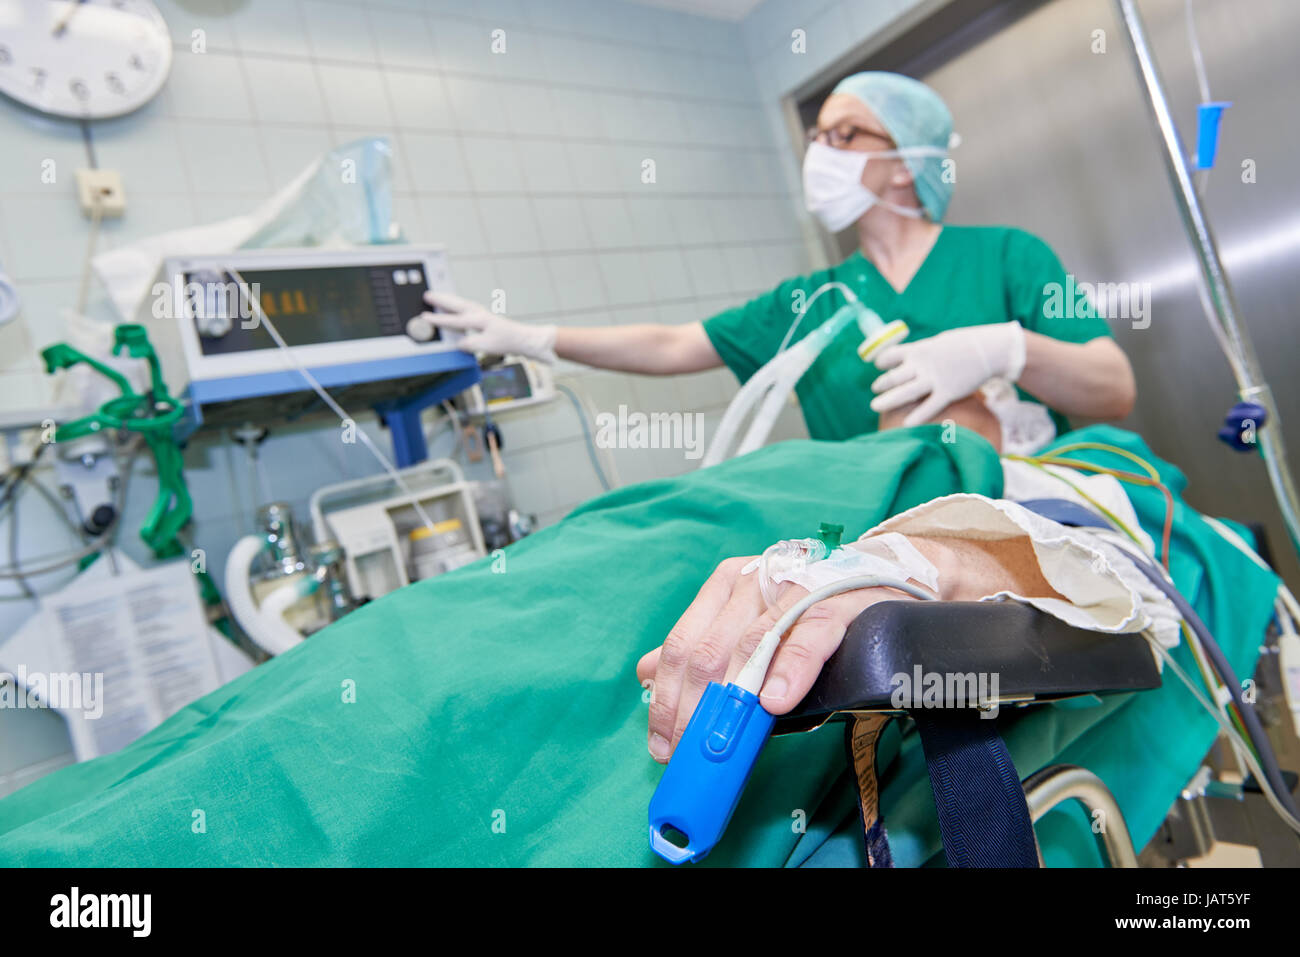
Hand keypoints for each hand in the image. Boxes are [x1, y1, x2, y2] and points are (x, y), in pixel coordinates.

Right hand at [418, 291, 557, 363]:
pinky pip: (467, 308)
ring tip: (437, 297)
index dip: (438, 320)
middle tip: (427, 295)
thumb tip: (458, 343)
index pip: (454, 320)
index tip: (425, 317)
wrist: (524, 340)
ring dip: (449, 300)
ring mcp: (482, 314)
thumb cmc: (508, 342)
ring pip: (461, 304)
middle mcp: (479, 314)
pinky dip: (458, 306)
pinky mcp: (485, 318)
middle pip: (456, 304)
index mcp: (478, 320)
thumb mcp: (487, 346)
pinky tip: (455, 308)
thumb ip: (470, 344)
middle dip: (441, 300)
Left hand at [635, 556, 910, 763]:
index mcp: (726, 585)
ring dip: (731, 702)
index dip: (666, 697)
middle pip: (707, 652)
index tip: (663, 742)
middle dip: (692, 710)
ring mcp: (793, 590)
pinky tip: (775, 701)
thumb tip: (644, 671)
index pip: (682, 644)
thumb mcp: (749, 626)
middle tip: (689, 753)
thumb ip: (701, 647)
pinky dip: (789, 671)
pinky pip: (807, 638)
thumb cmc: (809, 613)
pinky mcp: (836, 603)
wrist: (882, 580)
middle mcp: (753, 582)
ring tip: (720, 742)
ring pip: (748, 647)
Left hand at [870, 321, 1025, 426]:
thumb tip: (909, 359)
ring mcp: (935, 379)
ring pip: (906, 392)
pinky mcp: (948, 392)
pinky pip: (930, 406)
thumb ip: (923, 353)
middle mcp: (924, 365)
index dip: (883, 361)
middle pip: (895, 376)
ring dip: (889, 400)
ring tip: (874, 406)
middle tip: (874, 390)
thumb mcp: (939, 343)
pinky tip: (906, 424)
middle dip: (882, 384)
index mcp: (920, 349)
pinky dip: (918, 416)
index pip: (891, 354)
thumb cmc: (964, 345)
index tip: (879, 366)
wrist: (989, 349)